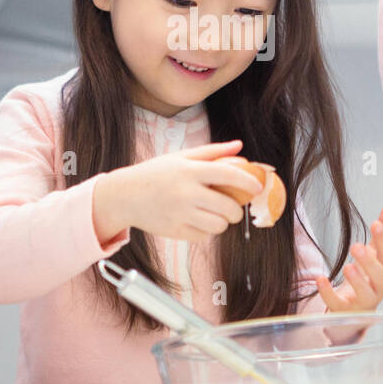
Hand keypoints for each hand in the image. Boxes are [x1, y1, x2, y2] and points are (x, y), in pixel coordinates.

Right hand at [99, 140, 263, 244]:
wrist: (124, 195)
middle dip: (237, 209)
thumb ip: (212, 152)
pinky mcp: (175, 231)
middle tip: (234, 206)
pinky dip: (207, 230)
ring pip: (219, 225)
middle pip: (228, 206)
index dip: (248, 181)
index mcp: (189, 171)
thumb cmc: (155, 173)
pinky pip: (204, 236)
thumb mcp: (181, 157)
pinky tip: (199, 220)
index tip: (258, 187)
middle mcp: (185, 192)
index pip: (228, 174)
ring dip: (223, 221)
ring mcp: (180, 214)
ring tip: (216, 214)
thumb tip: (240, 147)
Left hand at [315, 203, 382, 312]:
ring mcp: (363, 301)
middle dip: (370, 261)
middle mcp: (379, 288)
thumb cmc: (370, 275)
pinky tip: (321, 279)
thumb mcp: (376, 252)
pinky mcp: (345, 310)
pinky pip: (338, 304)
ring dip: (357, 280)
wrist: (357, 307)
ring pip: (365, 293)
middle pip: (380, 276)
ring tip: (347, 266)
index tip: (375, 223)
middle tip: (356, 246)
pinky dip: (329, 292)